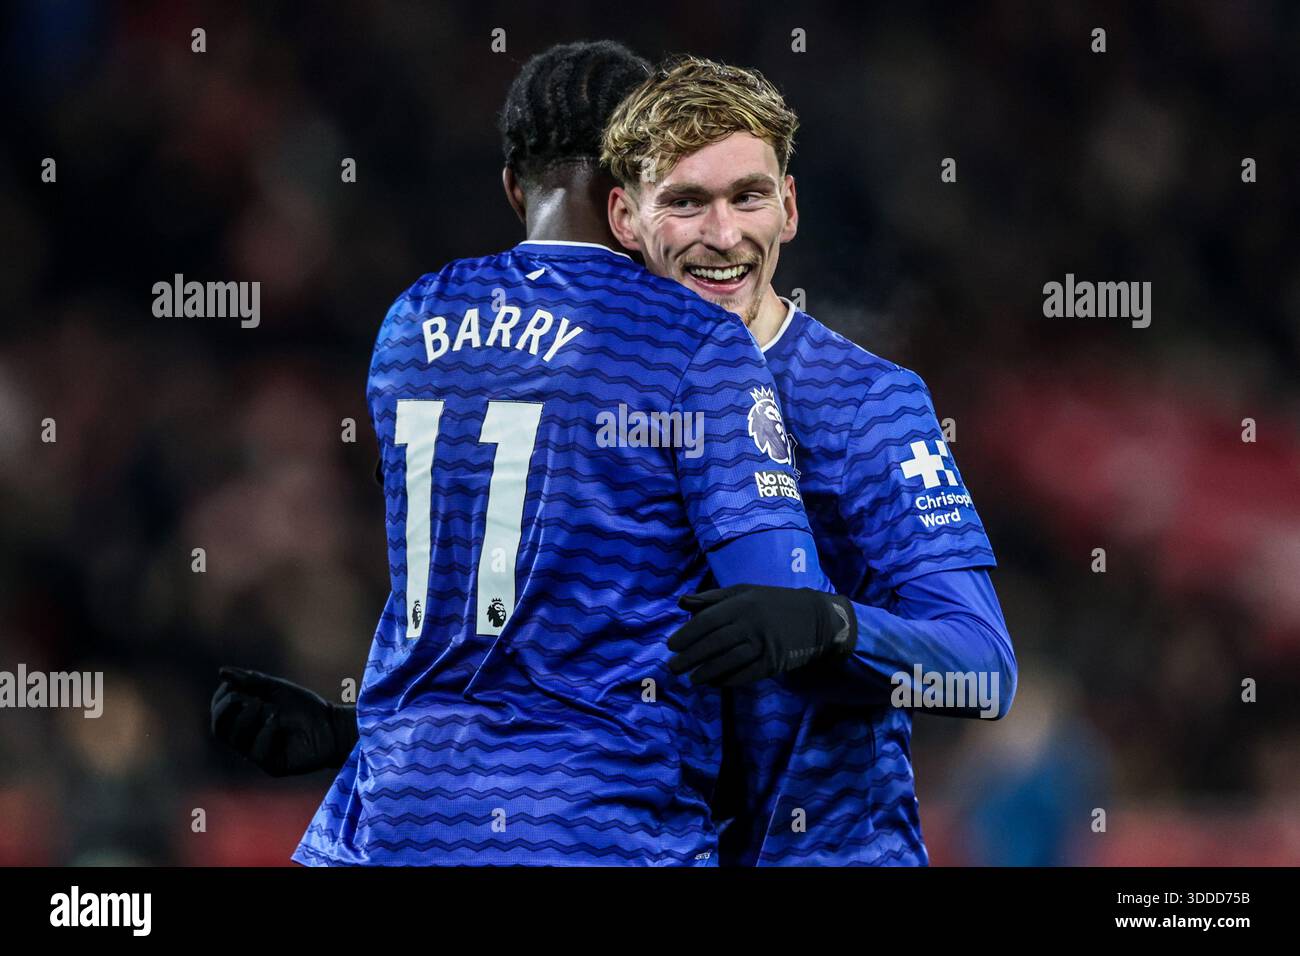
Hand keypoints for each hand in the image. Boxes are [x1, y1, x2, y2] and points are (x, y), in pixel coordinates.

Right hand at [211, 666, 355, 775]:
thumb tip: (222, 672)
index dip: (220, 699)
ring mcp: (259, 755)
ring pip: (235, 741)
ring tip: (270, 707)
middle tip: (248, 698)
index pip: (219, 715)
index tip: (233, 684)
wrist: (333, 724)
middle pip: (219, 730)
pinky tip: (278, 720)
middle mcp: (247, 741)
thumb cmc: (305, 707)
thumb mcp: (276, 690)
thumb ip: (250, 681)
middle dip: (227, 710)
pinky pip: (257, 752)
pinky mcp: (273, 766)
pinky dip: (266, 731)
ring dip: (248, 718)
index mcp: (244, 724)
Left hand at [667, 585, 855, 685]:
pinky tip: (714, 683)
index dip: (687, 634)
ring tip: (691, 679)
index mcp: (742, 603)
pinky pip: (747, 674)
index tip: (671, 646)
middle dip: (691, 656)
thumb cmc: (774, 603)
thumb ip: (712, 598)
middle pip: (715, 642)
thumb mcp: (745, 592)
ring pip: (729, 660)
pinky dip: (728, 680)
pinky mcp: (774, 662)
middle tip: (673, 667)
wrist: (816, 618)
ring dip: (707, 672)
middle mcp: (752, 623)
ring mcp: (764, 644)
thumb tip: (681, 603)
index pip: (707, 620)